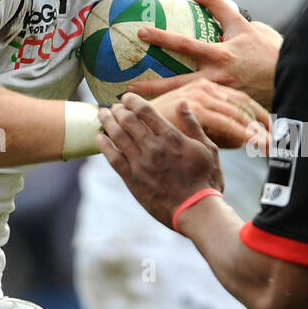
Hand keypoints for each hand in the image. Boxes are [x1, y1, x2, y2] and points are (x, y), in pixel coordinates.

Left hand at [97, 91, 223, 228]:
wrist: (196, 210)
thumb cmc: (206, 180)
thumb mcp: (208, 149)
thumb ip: (192, 125)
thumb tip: (182, 103)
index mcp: (171, 137)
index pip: (145, 111)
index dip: (132, 101)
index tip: (126, 98)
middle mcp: (153, 147)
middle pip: (128, 120)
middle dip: (118, 109)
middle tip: (114, 107)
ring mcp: (141, 164)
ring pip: (118, 136)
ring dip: (108, 122)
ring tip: (102, 115)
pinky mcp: (132, 180)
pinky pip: (113, 158)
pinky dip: (104, 145)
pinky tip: (100, 138)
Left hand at [126, 0, 281, 108]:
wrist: (292, 79)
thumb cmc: (266, 50)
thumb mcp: (244, 24)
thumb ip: (217, 6)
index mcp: (220, 55)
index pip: (185, 44)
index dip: (162, 37)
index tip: (140, 32)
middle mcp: (217, 78)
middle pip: (178, 83)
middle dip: (151, 87)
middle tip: (127, 89)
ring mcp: (221, 97)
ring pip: (186, 104)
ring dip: (163, 107)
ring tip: (140, 112)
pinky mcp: (228, 112)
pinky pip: (203, 117)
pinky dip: (185, 120)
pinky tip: (167, 125)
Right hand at [147, 77, 269, 148]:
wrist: (133, 125)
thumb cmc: (164, 130)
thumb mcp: (193, 127)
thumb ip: (214, 130)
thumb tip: (238, 142)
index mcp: (206, 88)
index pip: (240, 100)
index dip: (259, 116)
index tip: (275, 133)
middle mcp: (205, 87)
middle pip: (244, 103)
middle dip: (264, 122)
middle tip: (280, 140)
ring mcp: (200, 95)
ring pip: (238, 112)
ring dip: (257, 130)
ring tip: (271, 146)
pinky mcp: (195, 107)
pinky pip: (226, 122)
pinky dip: (243, 134)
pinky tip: (254, 145)